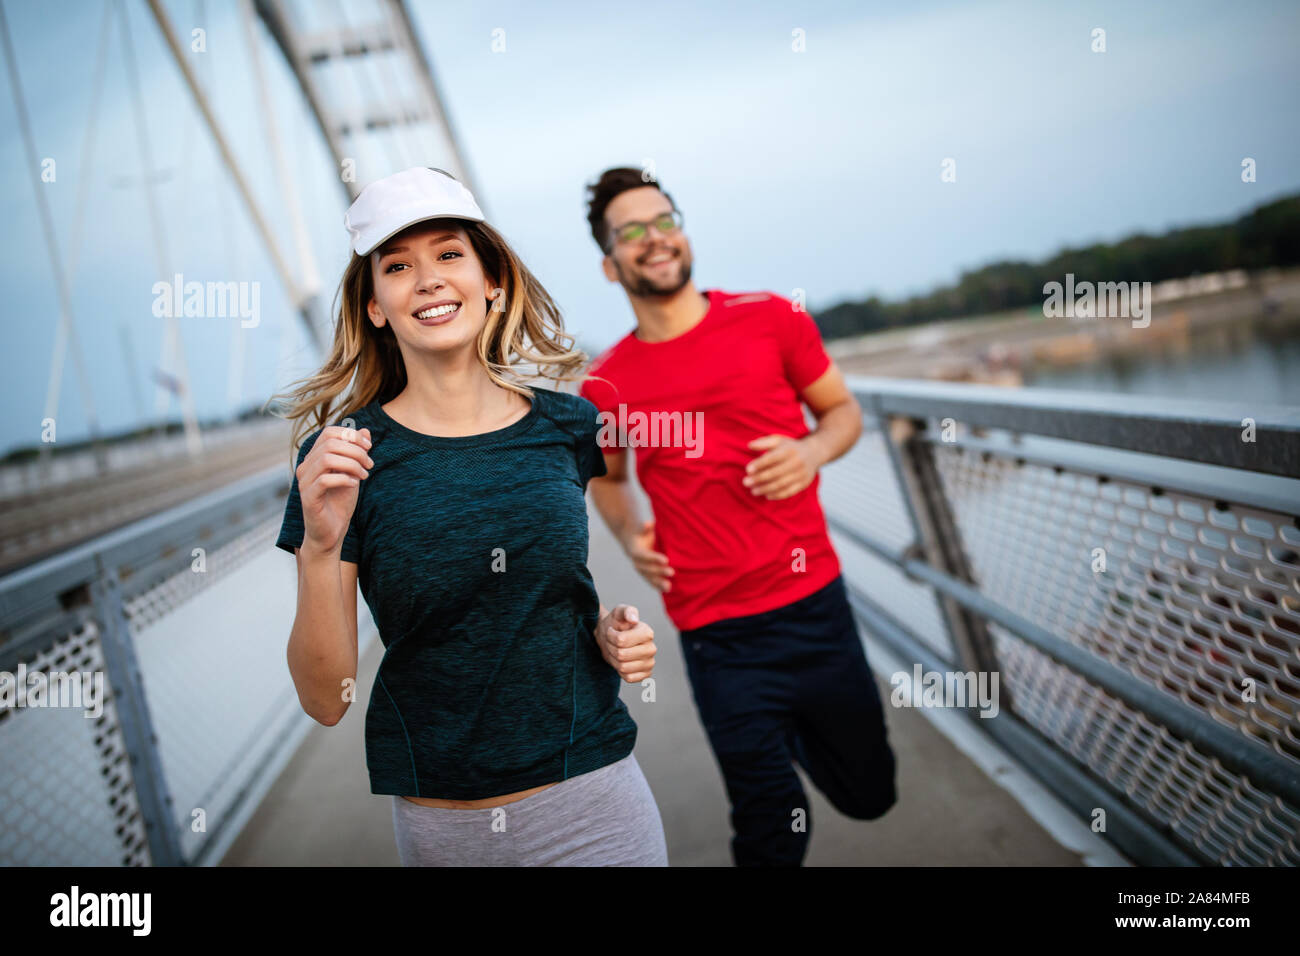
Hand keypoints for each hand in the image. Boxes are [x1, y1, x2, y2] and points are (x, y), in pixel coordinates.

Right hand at [299, 425, 372, 554]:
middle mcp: (305, 466)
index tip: (368, 447)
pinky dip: (344, 479)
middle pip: (330, 443)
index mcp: (314, 458)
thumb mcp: (353, 473)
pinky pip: (324, 480)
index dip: (351, 435)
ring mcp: (304, 482)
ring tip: (364, 475)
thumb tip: (365, 430)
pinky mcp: (308, 498)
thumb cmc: (339, 502)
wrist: (331, 533)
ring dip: (352, 464)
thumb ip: (357, 452)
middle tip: (370, 464)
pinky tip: (354, 485)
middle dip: (356, 450)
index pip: (328, 432)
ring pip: (326, 458)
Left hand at [594, 604, 655, 682]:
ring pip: (623, 667)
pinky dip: (621, 672)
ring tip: (617, 651)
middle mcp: (652, 648)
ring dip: (615, 660)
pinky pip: (629, 678)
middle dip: (611, 648)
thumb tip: (634, 619)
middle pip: (621, 655)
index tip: (611, 631)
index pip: (621, 640)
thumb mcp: (618, 612)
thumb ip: (627, 611)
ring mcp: (650, 662)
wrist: (611, 637)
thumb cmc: (616, 624)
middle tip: (612, 642)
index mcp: (647, 633)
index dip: (611, 637)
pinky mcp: (646, 674)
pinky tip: (623, 662)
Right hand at [620, 519, 674, 592]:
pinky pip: (651, 582)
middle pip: (648, 569)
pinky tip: (667, 590)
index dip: (655, 558)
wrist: (633, 542)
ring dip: (659, 582)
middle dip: (660, 571)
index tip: (666, 560)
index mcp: (636, 551)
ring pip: (649, 578)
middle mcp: (637, 562)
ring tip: (669, 587)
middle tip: (672, 572)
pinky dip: (658, 586)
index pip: (645, 556)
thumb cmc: (643, 534)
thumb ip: (646, 527)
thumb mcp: (644, 528)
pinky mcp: (645, 575)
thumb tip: (648, 525)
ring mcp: (640, 570)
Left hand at [743, 434, 820, 499]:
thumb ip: (763, 442)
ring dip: (765, 489)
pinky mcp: (803, 483)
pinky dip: (777, 495)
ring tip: (753, 491)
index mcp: (789, 450)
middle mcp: (796, 462)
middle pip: (775, 473)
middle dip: (758, 479)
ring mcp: (801, 474)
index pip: (772, 458)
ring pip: (781, 484)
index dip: (759, 464)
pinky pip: (789, 492)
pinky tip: (766, 495)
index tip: (747, 470)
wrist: (814, 453)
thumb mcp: (778, 440)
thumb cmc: (790, 447)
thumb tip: (749, 445)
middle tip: (745, 482)